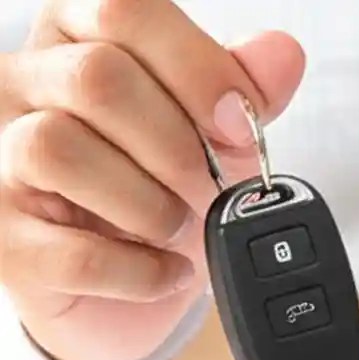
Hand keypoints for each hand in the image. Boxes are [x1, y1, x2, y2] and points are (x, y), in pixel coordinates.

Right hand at [0, 0, 304, 359]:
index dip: (197, 68)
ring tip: (178, 227)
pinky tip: (168, 270)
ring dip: (149, 204)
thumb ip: (246, 88)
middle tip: (210, 187)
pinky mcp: (5, 242)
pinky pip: (72, 252)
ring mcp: (0, 160)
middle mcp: (23, 86)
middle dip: (178, 146)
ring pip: (59, 148)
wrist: (132, 284)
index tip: (240, 122)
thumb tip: (281, 54)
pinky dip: (141, 271)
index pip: (124, 11)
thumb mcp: (217, 132)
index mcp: (78, 38)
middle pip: (95, 77)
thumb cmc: (166, 187)